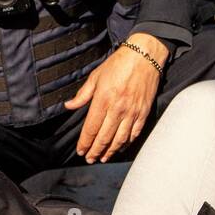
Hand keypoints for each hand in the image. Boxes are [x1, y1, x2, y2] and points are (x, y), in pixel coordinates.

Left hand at [65, 33, 169, 163]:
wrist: (145, 55)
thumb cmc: (119, 63)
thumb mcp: (96, 76)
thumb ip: (82, 94)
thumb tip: (69, 106)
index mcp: (103, 99)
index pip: (91, 128)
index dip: (85, 142)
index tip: (80, 150)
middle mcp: (118, 109)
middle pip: (104, 137)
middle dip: (95, 151)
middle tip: (90, 159)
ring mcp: (132, 112)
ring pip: (120, 139)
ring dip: (110, 151)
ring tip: (103, 158)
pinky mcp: (143, 112)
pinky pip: (135, 133)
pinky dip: (126, 143)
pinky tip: (120, 147)